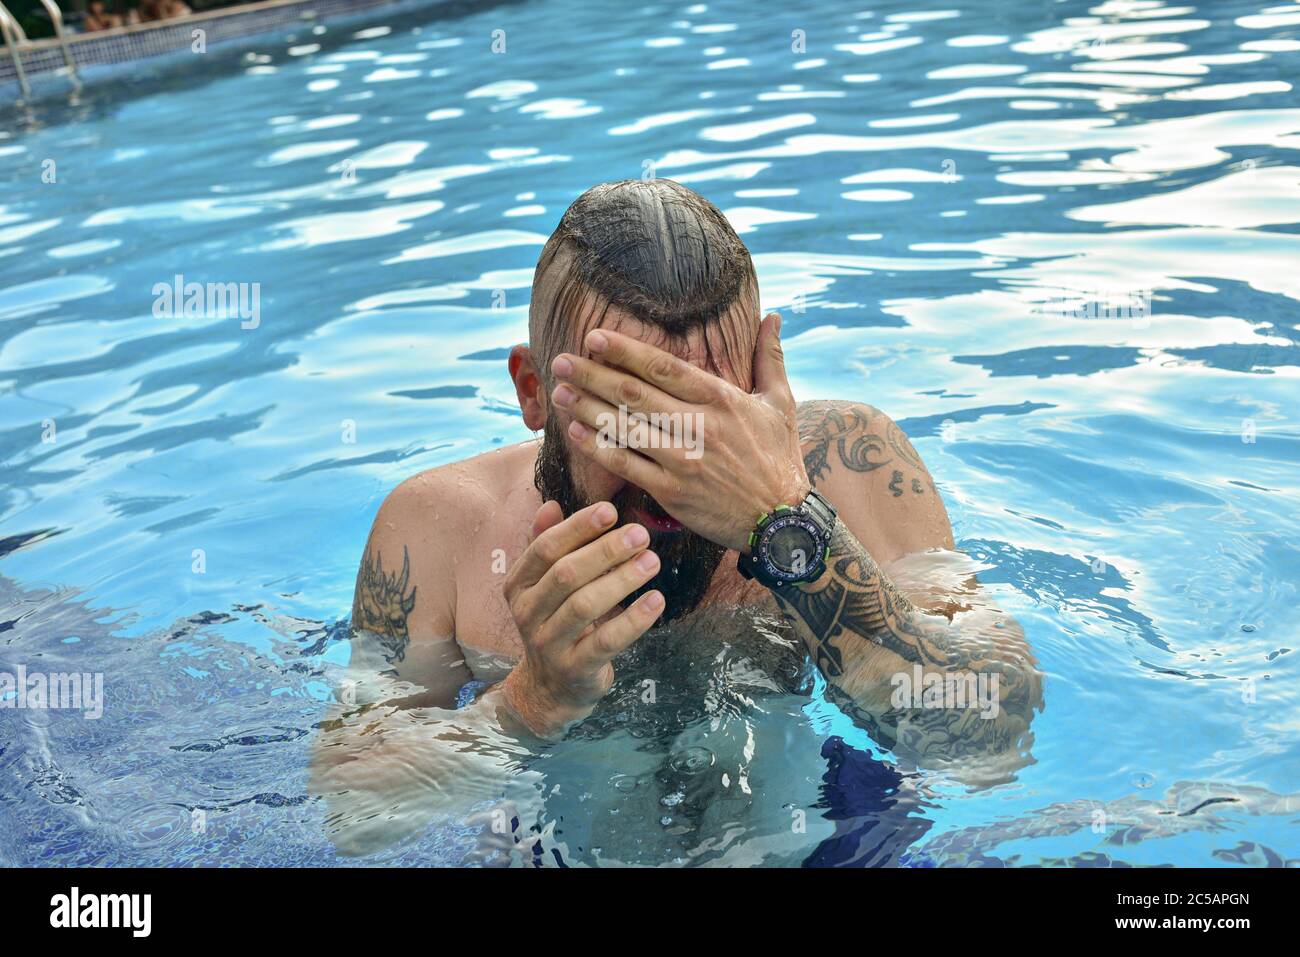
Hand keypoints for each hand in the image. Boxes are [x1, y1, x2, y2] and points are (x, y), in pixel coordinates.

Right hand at [500, 500, 663, 736]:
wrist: (550, 687)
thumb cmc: (556, 621)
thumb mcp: (545, 585)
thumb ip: (548, 545)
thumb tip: (551, 505)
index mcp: (519, 585)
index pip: (545, 549)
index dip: (578, 527)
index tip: (611, 510)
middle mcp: (527, 613)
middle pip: (566, 575)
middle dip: (605, 551)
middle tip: (640, 535)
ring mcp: (548, 644)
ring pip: (585, 606)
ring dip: (622, 581)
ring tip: (652, 562)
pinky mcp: (575, 669)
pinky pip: (606, 642)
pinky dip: (633, 620)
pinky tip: (656, 600)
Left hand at [549, 313, 809, 552]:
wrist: (783, 522)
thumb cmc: (780, 459)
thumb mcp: (781, 403)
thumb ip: (770, 357)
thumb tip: (773, 316)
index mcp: (721, 399)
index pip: (663, 367)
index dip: (624, 351)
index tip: (593, 337)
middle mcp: (699, 426)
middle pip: (634, 394)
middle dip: (592, 375)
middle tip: (559, 361)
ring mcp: (683, 460)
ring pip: (624, 427)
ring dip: (586, 408)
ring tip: (558, 392)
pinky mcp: (672, 492)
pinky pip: (626, 465)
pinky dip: (598, 447)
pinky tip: (575, 432)